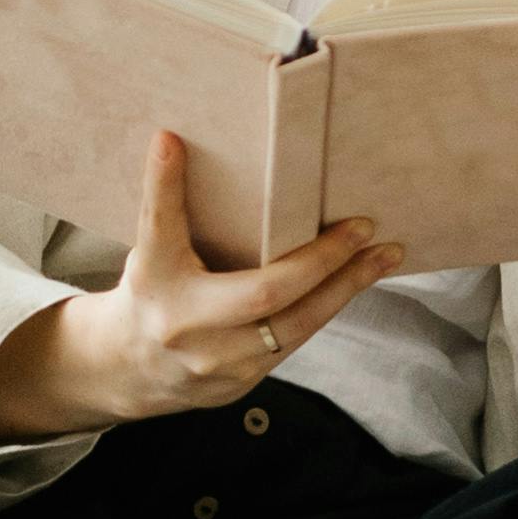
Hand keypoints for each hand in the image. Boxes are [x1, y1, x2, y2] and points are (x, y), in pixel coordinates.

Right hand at [0, 132, 399, 435]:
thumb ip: (165, 204)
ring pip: (297, 324)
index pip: (161, 225)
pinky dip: (329, 306)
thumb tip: (170, 137)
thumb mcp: (150, 248)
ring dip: (346, 286)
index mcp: (156, 282)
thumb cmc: (152, 293)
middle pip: (267, 292)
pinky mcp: (245, 381)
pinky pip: (297, 339)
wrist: (133, 369)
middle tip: (364, 227)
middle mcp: (189, 327)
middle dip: (324, 259)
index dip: (166, 184)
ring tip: (384, 255)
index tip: (171, 140)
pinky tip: (356, 281)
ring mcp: (221, 362)